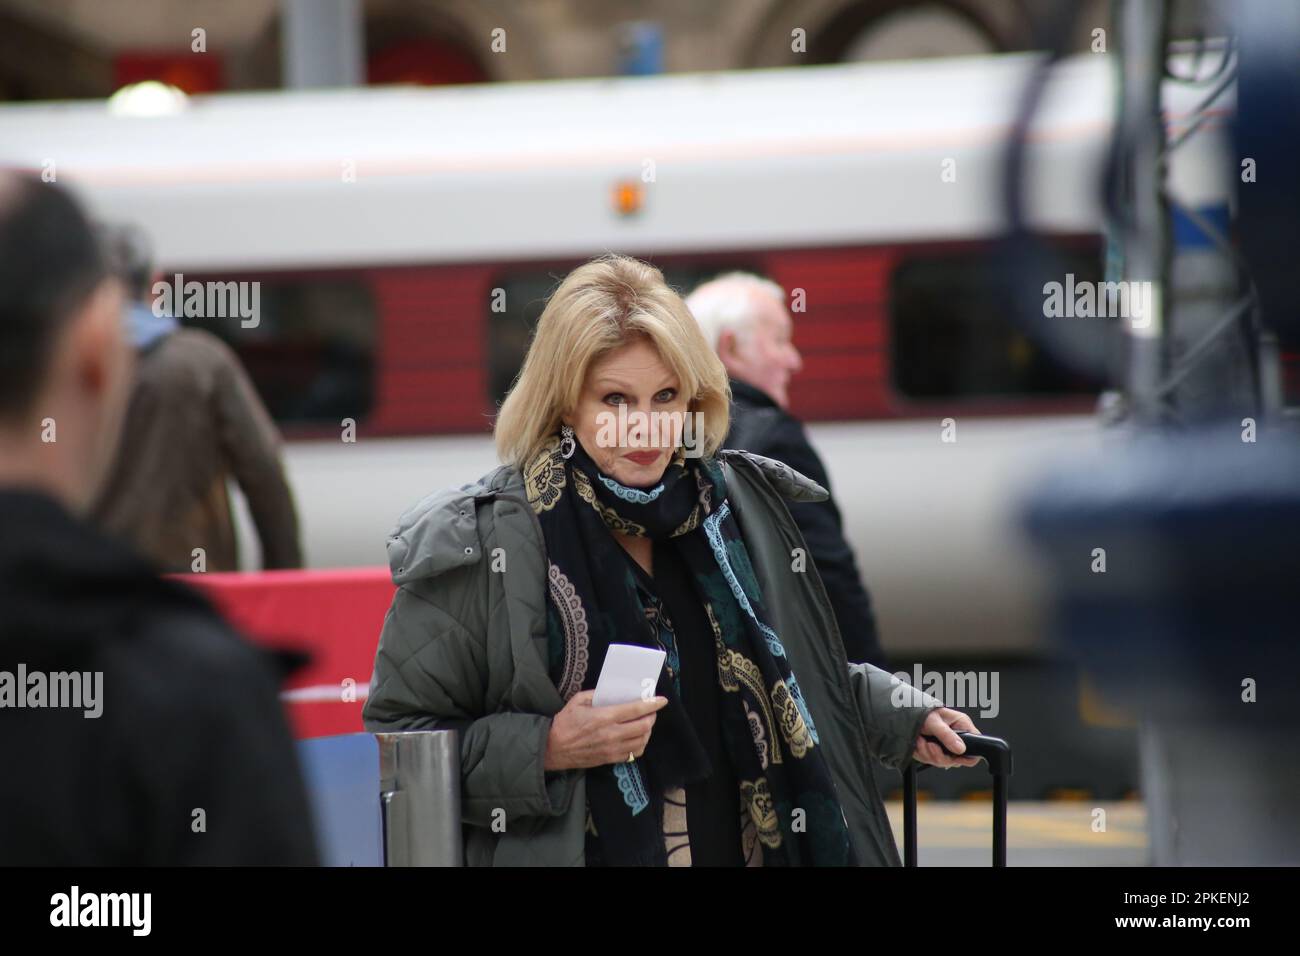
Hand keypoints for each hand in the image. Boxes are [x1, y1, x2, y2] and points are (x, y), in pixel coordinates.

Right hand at [543, 691, 668, 771]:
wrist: (552, 748)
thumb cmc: (564, 722)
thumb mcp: (578, 701)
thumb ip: (597, 694)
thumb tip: (614, 692)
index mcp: (604, 716)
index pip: (636, 709)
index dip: (652, 704)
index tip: (662, 700)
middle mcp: (611, 734)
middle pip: (644, 726)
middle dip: (652, 717)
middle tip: (651, 711)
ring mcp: (612, 748)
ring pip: (641, 741)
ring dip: (648, 731)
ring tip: (645, 723)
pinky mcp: (610, 759)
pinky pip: (633, 754)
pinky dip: (640, 744)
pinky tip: (637, 737)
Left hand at [912, 707, 981, 768]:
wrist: (908, 714)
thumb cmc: (924, 712)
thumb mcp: (935, 721)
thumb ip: (947, 735)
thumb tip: (960, 748)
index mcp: (962, 727)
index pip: (976, 747)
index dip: (968, 756)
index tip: (954, 755)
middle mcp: (956, 739)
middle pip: (957, 760)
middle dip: (940, 755)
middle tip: (930, 744)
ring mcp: (946, 748)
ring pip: (943, 762)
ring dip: (928, 753)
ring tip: (922, 740)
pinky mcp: (935, 752)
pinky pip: (931, 761)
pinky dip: (923, 754)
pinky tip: (919, 743)